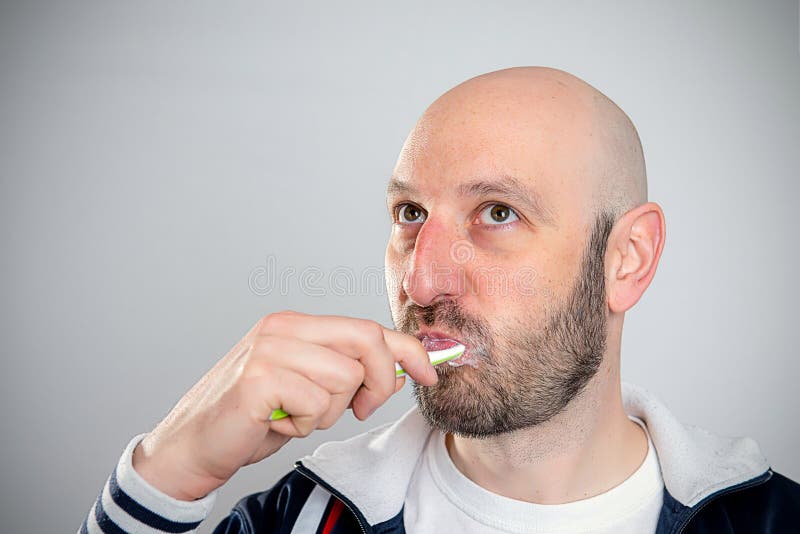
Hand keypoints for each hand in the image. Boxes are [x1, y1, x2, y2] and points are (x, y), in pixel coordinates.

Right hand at [131, 311, 436, 500]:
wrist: (192, 446)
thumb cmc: (252, 417)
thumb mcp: (308, 388)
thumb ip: (347, 372)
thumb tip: (399, 368)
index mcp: (296, 324)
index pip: (367, 327)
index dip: (407, 350)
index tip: (429, 373)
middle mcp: (283, 328)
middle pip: (366, 341)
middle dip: (377, 382)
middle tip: (360, 408)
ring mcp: (269, 350)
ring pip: (345, 379)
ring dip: (327, 411)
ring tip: (295, 416)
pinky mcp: (259, 379)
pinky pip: (316, 403)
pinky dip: (304, 424)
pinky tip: (278, 423)